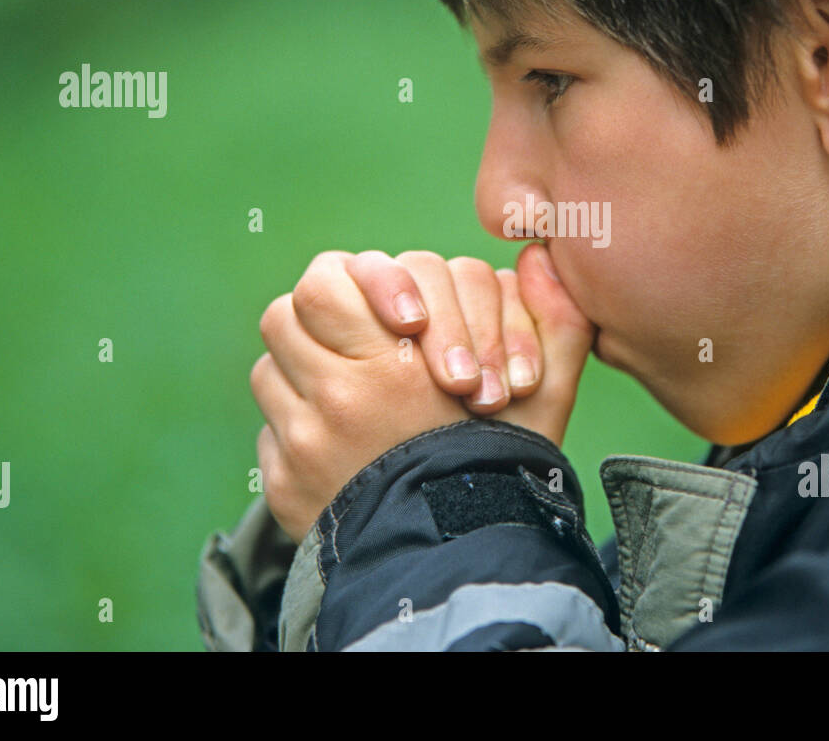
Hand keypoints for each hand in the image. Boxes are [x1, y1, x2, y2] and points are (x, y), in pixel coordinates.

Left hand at [251, 242, 592, 542]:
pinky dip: (301, 425)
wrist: (465, 566)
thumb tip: (539, 262)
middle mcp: (336, 400)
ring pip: (273, 370)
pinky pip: (272, 429)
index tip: (400, 318)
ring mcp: (302, 443)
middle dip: (324, 320)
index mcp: (393, 366)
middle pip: (286, 316)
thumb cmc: (507, 471)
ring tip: (354, 391)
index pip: (325, 282)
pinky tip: (345, 442)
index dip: (358, 283)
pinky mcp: (284, 484)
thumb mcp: (549, 396)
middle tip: (364, 339)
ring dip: (309, 370)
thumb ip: (556, 322)